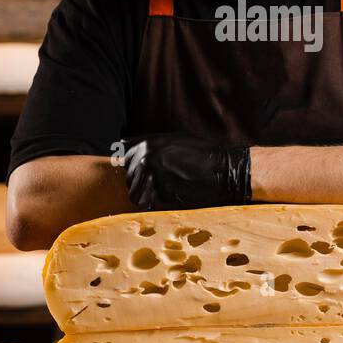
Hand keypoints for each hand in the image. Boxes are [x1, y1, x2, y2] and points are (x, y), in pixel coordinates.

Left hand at [121, 133, 251, 210]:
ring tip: (165, 191)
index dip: (136, 167)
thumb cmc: (200, 153)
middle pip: (129, 178)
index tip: (149, 171)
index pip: (125, 159)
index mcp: (147, 144)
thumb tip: (120, 146)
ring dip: (146, 196)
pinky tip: (173, 195)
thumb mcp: (173, 139)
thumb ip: (146, 142)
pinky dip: (158, 203)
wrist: (222, 169)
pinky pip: (150, 203)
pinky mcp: (162, 193)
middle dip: (141, 183)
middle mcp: (146, 158)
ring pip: (134, 194)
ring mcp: (153, 176)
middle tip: (163, 182)